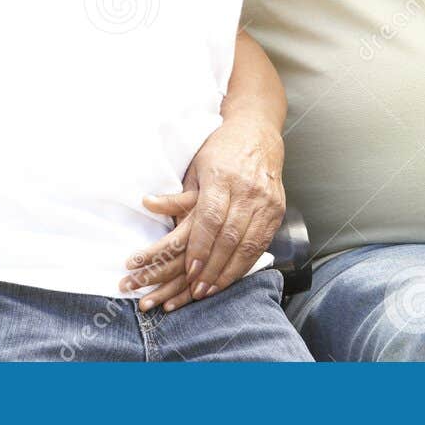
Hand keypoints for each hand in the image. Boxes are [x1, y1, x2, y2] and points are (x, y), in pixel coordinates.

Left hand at [121, 114, 284, 308]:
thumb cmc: (220, 150)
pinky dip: (245, 264)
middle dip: (212, 267)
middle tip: (195, 290)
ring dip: (228, 272)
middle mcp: (247, 189)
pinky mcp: (277, 210)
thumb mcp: (195, 167)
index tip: (189, 270)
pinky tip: (230, 276)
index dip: (200, 246)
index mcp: (222, 176)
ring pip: (248, 244)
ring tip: (209, 290)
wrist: (257, 134)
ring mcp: (266, 200)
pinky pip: (262, 243)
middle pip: (229, 236)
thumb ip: (178, 194)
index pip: (211, 217)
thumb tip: (147, 204)